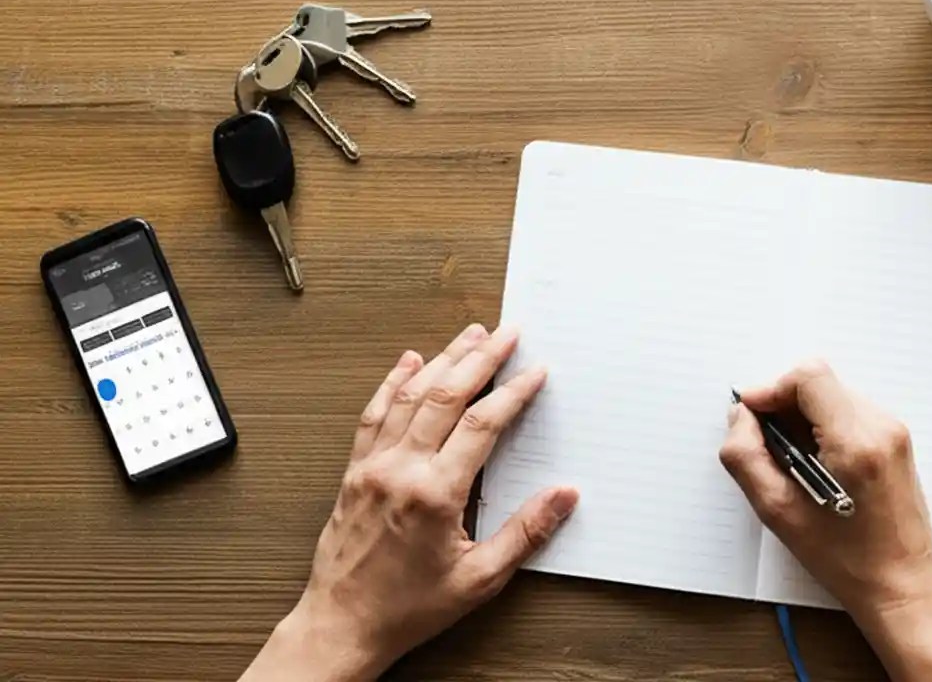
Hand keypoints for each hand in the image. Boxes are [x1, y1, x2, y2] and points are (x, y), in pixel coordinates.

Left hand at [242, 324, 577, 681]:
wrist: (342, 624)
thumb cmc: (408, 608)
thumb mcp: (480, 579)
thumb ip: (526, 533)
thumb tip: (564, 496)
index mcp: (435, 494)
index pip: (481, 425)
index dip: (513, 392)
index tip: (534, 372)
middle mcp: (400, 470)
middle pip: (446, 396)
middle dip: (480, 358)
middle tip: (506, 333)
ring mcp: (373, 467)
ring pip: (410, 396)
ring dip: (442, 359)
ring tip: (468, 335)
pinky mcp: (354, 472)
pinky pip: (374, 414)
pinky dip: (393, 382)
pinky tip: (407, 361)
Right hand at [721, 361, 931, 680]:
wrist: (901, 584)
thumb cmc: (845, 559)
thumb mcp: (778, 511)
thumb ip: (746, 456)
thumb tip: (741, 416)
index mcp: (855, 443)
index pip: (809, 377)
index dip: (771, 390)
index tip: (753, 417)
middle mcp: (880, 428)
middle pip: (818, 383)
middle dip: (785, 407)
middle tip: (771, 449)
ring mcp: (893, 431)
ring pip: (831, 395)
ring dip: (803, 419)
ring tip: (797, 465)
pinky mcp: (896, 439)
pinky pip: (848, 412)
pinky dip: (823, 428)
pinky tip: (818, 466)